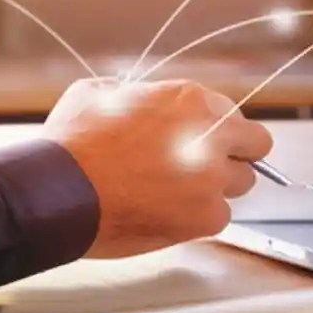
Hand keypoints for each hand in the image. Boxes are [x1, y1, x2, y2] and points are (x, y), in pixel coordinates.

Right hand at [44, 79, 273, 258]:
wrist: (56, 192)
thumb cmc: (71, 145)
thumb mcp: (100, 94)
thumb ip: (139, 95)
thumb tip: (141, 99)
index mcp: (189, 100)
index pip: (231, 113)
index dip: (216, 129)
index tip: (203, 140)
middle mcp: (211, 134)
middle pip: (256, 144)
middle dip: (238, 154)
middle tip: (213, 166)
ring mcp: (212, 177)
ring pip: (241, 183)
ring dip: (218, 188)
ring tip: (180, 195)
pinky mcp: (207, 215)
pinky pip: (220, 216)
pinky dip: (199, 218)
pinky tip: (168, 214)